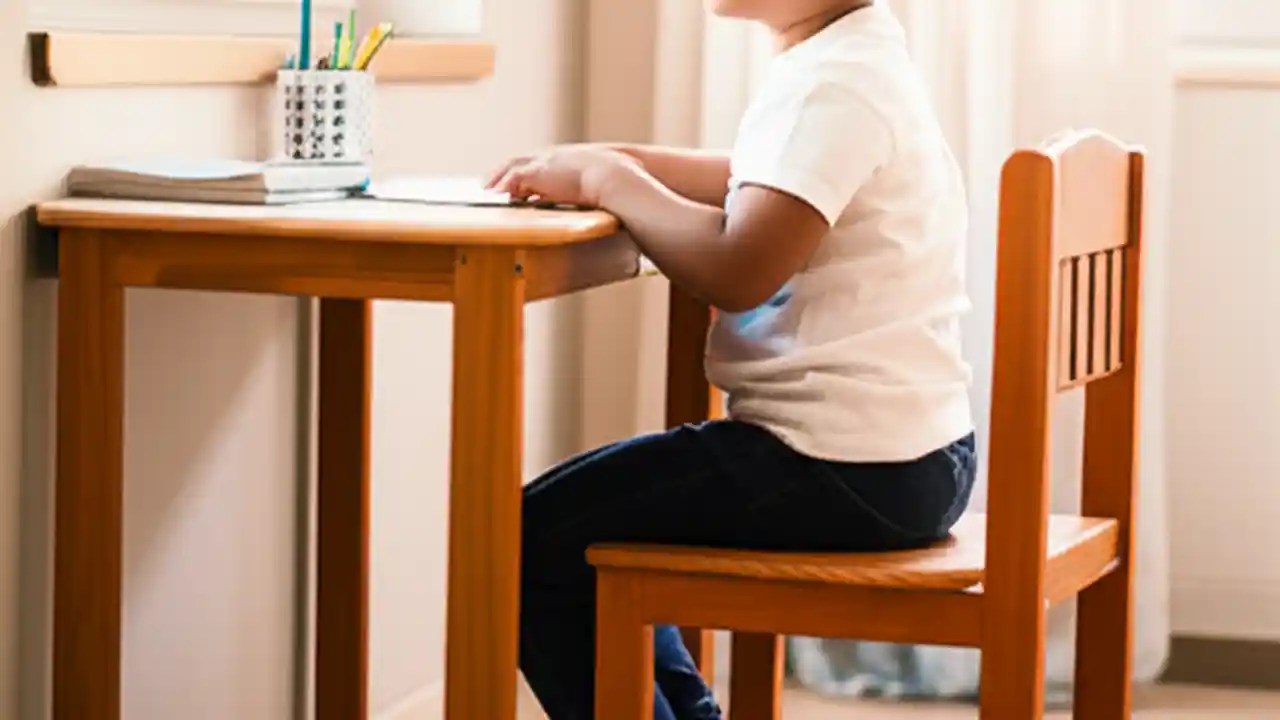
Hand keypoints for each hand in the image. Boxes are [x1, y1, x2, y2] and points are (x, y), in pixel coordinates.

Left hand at [485, 146, 639, 206]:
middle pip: (515, 161)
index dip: (518, 171)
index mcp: (561, 158)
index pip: (532, 161)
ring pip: (510, 168)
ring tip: (485, 193)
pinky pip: (512, 178)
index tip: (508, 180)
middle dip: (500, 173)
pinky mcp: (538, 172)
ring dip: (496, 180)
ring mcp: (543, 162)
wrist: (615, 175)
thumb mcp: (593, 182)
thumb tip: (584, 200)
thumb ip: (581, 188)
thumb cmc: (612, 180)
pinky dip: (501, 186)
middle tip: (486, 186)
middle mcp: (549, 156)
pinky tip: (494, 196)